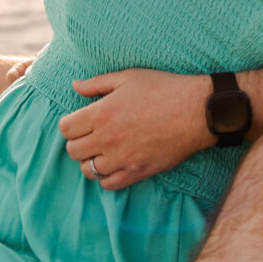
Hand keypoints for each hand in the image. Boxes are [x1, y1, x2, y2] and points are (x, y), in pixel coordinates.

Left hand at [58, 70, 210, 189]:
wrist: (196, 111)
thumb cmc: (163, 89)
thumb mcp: (128, 77)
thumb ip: (97, 83)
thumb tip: (75, 86)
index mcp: (102, 113)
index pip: (66, 128)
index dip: (70, 125)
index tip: (79, 122)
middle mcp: (107, 138)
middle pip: (73, 151)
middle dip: (77, 143)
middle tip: (90, 136)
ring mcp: (122, 157)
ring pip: (88, 170)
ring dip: (90, 161)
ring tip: (102, 151)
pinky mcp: (137, 171)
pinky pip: (109, 184)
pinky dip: (106, 177)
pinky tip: (114, 164)